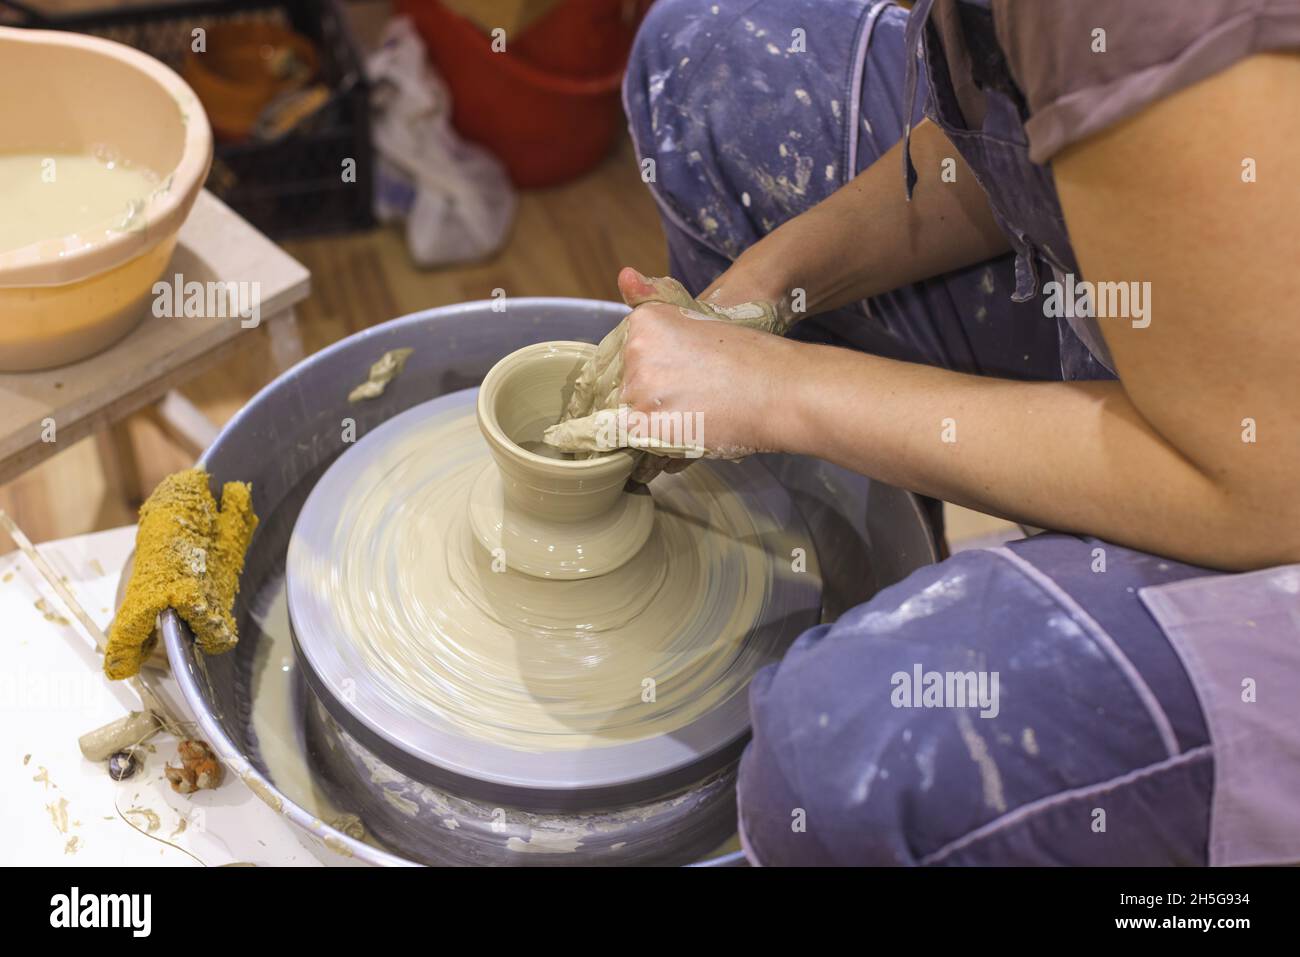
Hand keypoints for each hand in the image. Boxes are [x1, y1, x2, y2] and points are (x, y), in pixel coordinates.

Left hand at [618, 299, 796, 458]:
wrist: (779, 388)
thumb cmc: (747, 354)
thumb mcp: (696, 318)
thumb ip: (653, 301)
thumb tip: (625, 275)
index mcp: (644, 322)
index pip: (623, 359)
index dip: (650, 374)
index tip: (677, 379)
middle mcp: (635, 352)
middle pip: (623, 387)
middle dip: (649, 398)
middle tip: (692, 398)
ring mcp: (639, 390)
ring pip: (629, 416)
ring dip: (654, 423)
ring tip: (696, 415)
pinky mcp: (646, 427)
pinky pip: (639, 443)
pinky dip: (659, 445)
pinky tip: (690, 433)